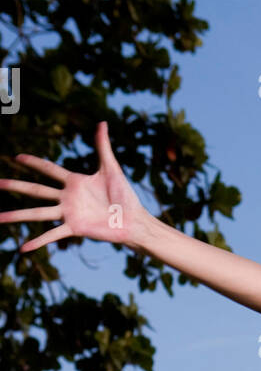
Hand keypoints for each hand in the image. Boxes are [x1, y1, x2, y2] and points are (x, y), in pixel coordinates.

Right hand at [0, 121, 149, 252]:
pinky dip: (38, 242)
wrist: (134, 220)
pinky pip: (53, 235)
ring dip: (17, 216)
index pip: (49, 169)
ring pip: (38, 213)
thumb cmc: (125, 196)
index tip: (17, 157)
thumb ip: (102, 146)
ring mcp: (69, 214)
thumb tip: (102, 123)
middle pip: (36, 191)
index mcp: (74, 182)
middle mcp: (67, 198)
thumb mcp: (111, 168)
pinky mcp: (75, 228)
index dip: (33, 163)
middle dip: (15, 187)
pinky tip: (23, 248)